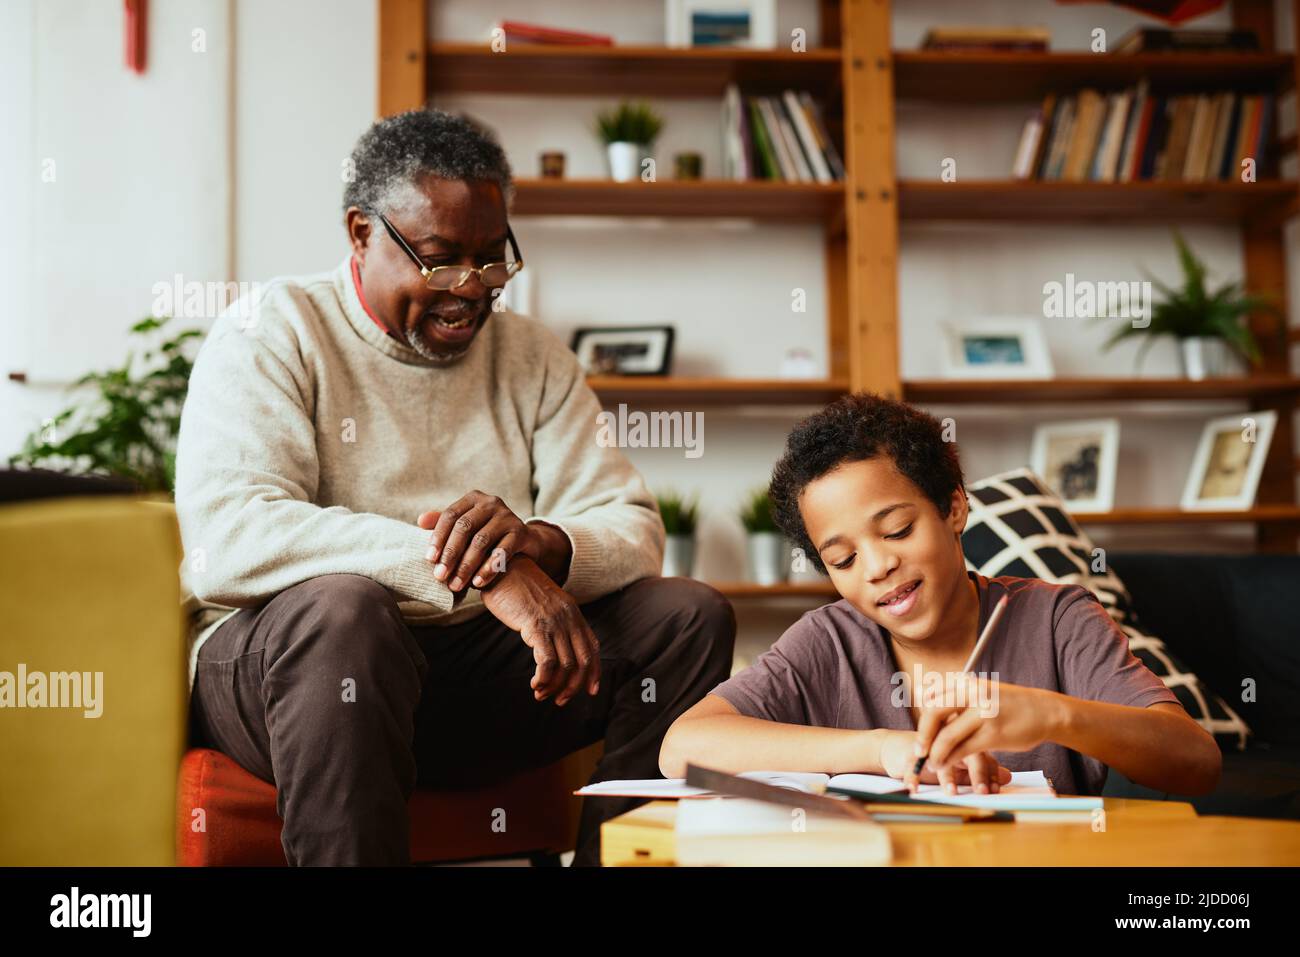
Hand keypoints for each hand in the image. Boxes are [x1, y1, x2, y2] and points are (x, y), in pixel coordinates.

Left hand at [418, 492, 569, 590]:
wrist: (525, 541)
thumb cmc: (487, 535)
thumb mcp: (467, 527)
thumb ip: (445, 523)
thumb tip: (421, 520)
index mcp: (473, 499)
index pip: (450, 516)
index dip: (438, 537)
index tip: (429, 559)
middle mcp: (491, 503)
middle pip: (465, 528)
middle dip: (450, 554)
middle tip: (440, 576)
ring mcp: (507, 516)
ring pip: (481, 541)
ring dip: (467, 565)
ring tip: (456, 584)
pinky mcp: (521, 532)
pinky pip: (502, 552)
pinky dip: (488, 569)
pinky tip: (478, 583)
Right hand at [479, 556, 600, 706]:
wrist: (501, 568)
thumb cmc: (516, 589)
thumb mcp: (543, 606)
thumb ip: (553, 624)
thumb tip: (553, 650)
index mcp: (573, 613)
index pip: (593, 648)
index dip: (594, 672)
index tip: (591, 691)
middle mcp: (569, 618)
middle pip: (583, 661)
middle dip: (574, 687)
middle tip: (560, 701)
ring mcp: (554, 622)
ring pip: (567, 666)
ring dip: (555, 687)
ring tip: (541, 694)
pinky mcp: (536, 626)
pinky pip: (548, 662)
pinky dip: (543, 679)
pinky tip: (534, 684)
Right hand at [879, 729, 1011, 794]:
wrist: (896, 747)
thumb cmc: (933, 756)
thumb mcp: (960, 765)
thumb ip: (981, 769)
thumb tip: (1008, 777)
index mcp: (965, 738)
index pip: (982, 753)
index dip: (990, 773)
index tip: (994, 791)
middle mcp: (950, 737)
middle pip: (968, 750)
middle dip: (976, 774)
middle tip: (981, 792)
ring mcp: (929, 741)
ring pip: (942, 755)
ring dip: (946, 775)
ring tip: (951, 792)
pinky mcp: (910, 748)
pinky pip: (913, 761)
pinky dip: (913, 775)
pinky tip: (915, 787)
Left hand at [911, 677, 1063, 787]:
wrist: (1045, 711)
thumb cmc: (1010, 705)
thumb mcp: (982, 692)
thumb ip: (957, 699)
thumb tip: (925, 703)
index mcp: (967, 683)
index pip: (933, 697)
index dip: (922, 717)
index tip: (919, 733)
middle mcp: (973, 695)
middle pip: (934, 713)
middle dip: (922, 735)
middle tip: (917, 751)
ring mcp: (983, 714)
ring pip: (947, 736)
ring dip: (935, 754)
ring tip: (931, 763)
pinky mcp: (993, 734)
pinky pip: (963, 750)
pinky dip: (950, 760)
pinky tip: (947, 765)